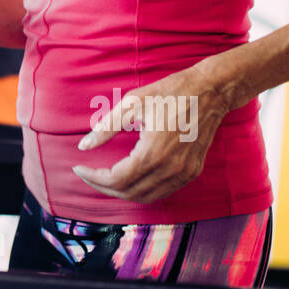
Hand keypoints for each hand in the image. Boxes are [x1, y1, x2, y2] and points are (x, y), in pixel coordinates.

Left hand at [71, 67, 231, 203]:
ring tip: (104, 177)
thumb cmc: (169, 93)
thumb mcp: (131, 104)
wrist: (210, 92)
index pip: (116, 179)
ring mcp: (184, 173)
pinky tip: (130, 176)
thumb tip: (83, 146)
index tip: (78, 167)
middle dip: (103, 186)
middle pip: (129, 192)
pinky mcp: (192, 172)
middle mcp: (171, 169)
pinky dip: (142, 188)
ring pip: (146, 196)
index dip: (93, 177)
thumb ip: (105, 128)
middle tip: (87, 173)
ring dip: (123, 191)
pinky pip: (163, 191)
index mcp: (153, 153)